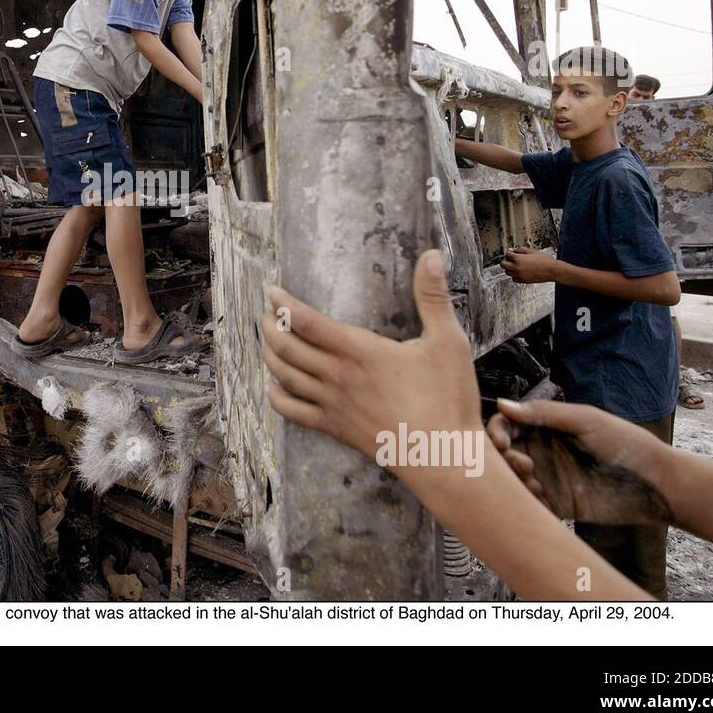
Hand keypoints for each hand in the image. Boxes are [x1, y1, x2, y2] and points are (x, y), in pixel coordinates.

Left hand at [261, 250, 481, 468]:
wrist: (442, 456)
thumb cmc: (447, 398)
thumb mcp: (447, 341)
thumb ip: (433, 297)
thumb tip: (431, 256)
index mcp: (359, 350)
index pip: (307, 321)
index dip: (283, 304)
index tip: (270, 290)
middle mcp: (337, 376)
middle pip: (286, 347)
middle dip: (269, 326)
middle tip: (265, 314)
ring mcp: (332, 404)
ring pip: (284, 376)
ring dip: (269, 355)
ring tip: (265, 341)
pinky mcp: (335, 428)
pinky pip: (293, 413)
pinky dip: (276, 398)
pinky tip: (272, 388)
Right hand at [486, 398, 673, 524]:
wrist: (657, 483)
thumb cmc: (627, 444)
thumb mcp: (585, 420)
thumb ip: (544, 413)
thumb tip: (502, 404)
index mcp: (548, 427)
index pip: (508, 425)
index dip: (497, 431)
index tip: (501, 440)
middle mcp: (543, 451)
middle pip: (503, 452)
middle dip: (501, 457)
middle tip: (519, 462)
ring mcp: (549, 478)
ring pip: (512, 479)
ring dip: (513, 479)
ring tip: (533, 479)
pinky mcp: (556, 504)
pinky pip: (528, 504)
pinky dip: (525, 501)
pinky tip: (541, 497)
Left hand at [501, 246, 557, 283]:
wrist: (552, 270)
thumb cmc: (544, 261)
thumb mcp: (532, 251)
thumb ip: (522, 250)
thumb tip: (515, 250)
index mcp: (518, 259)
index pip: (507, 254)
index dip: (509, 252)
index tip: (511, 252)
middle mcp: (517, 268)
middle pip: (503, 265)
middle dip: (505, 260)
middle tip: (510, 259)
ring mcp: (519, 275)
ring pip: (507, 272)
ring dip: (509, 268)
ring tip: (515, 265)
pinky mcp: (523, 281)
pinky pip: (514, 278)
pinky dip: (515, 275)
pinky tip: (519, 272)